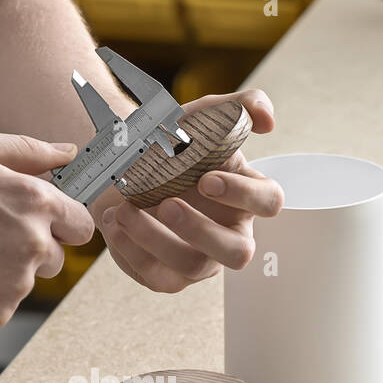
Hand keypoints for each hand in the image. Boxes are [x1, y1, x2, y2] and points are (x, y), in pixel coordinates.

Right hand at [0, 128, 95, 335]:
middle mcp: (32, 245)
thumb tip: (66, 152)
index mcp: (34, 203)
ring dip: (1, 274)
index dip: (61, 224)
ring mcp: (13, 285)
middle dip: (30, 250)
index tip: (40, 224)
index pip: (81, 225)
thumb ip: (27, 150)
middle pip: (56, 259)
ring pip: (24, 284)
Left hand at [95, 89, 284, 293]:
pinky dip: (130, 249)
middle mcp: (229, 234)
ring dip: (155, 237)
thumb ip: (239, 106)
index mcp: (246, 197)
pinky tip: (114, 221)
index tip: (206, 178)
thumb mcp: (203, 117)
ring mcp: (200, 260)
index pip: (268, 202)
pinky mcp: (167, 276)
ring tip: (125, 209)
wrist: (125, 166)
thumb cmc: (172, 145)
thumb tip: (267, 119)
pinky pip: (156, 276)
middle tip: (166, 204)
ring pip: (192, 265)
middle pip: (239, 253)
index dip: (243, 194)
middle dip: (202, 231)